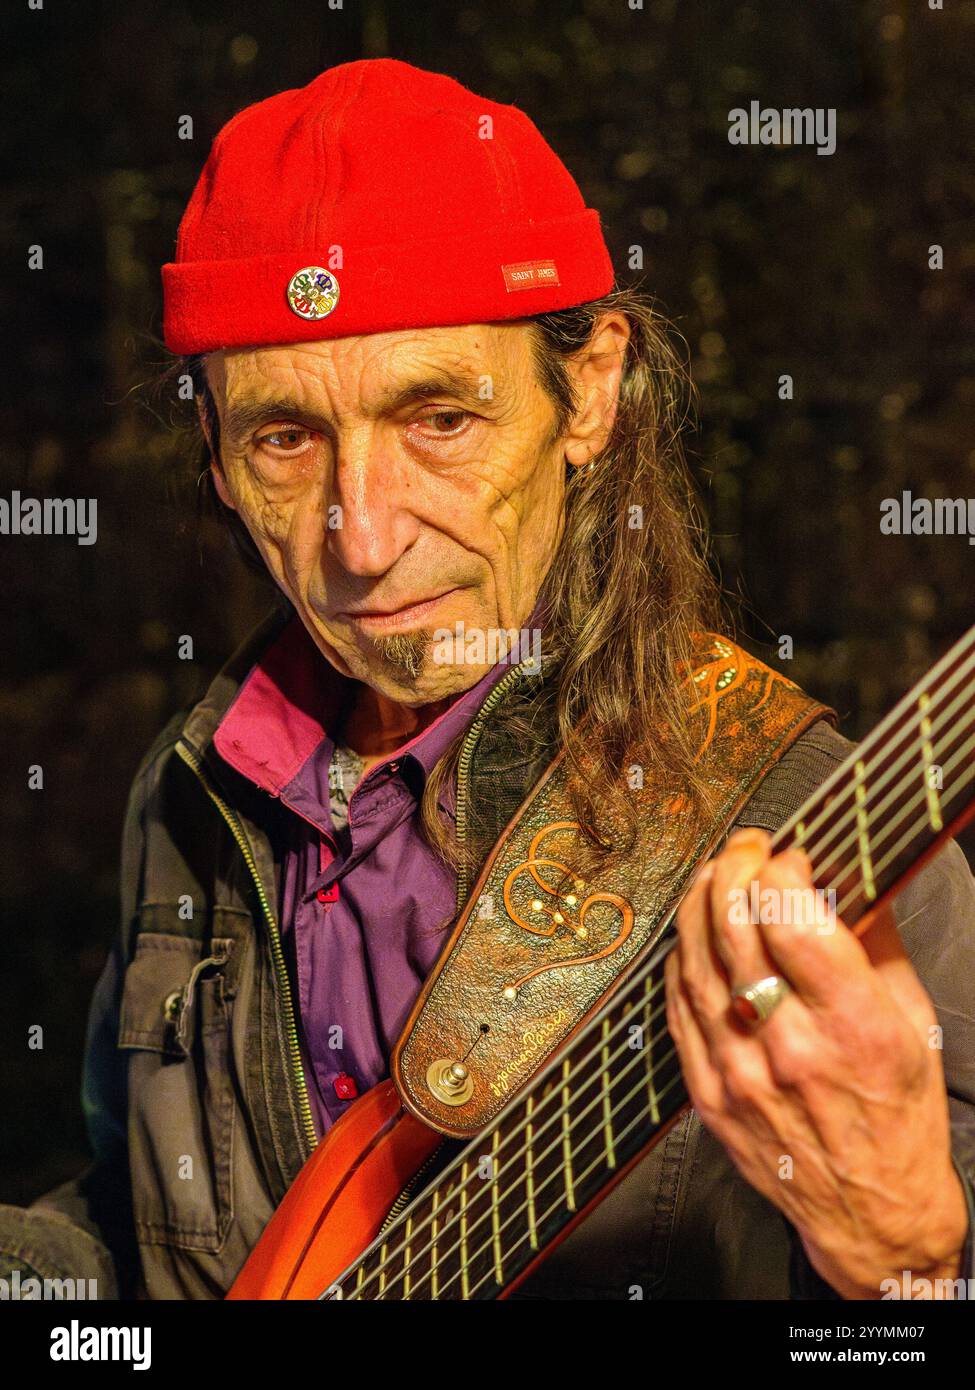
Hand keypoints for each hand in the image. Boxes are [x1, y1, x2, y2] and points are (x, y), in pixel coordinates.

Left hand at [663, 828, 968, 1298]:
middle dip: (736, 867)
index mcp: (852, 1025)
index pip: (792, 919)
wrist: (873, 1214)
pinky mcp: (707, 1092)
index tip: (792, 855)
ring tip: (716, 875)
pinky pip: (677, 1005)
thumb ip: (878, 943)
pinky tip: (695, 932)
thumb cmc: (900, 1115)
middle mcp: (789, 1045)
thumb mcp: (915, 1022)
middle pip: (734, 927)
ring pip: (695, 959)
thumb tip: (850, 876)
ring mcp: (739, 1071)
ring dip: (700, 901)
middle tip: (747, 849)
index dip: (782, 869)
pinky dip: (682, 956)